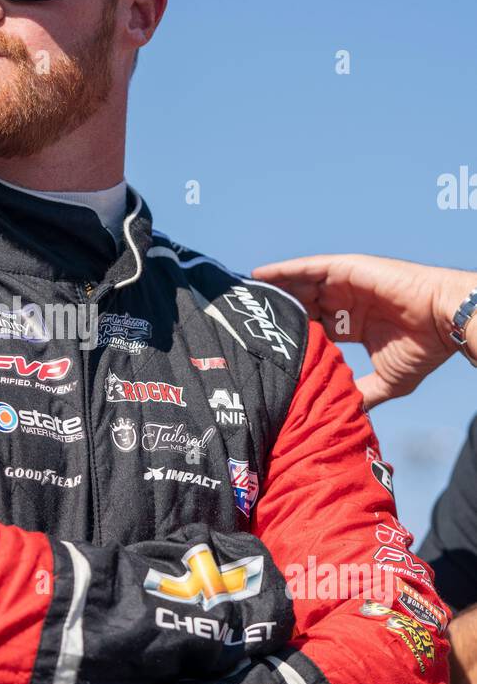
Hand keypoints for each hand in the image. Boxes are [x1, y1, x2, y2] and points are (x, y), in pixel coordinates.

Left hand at [252, 254, 476, 408]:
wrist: (445, 322)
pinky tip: (260, 275)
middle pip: (299, 304)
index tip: (259, 346)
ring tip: (241, 296)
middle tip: (238, 319)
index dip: (287, 335)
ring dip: (271, 289)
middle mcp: (346, 302)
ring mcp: (346, 283)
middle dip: (272, 311)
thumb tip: (343, 416)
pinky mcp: (348, 268)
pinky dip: (284, 270)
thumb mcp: (388, 381)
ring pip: (299, 284)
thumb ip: (362, 394)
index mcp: (353, 325)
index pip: (311, 328)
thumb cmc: (424, 348)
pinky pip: (308, 267)